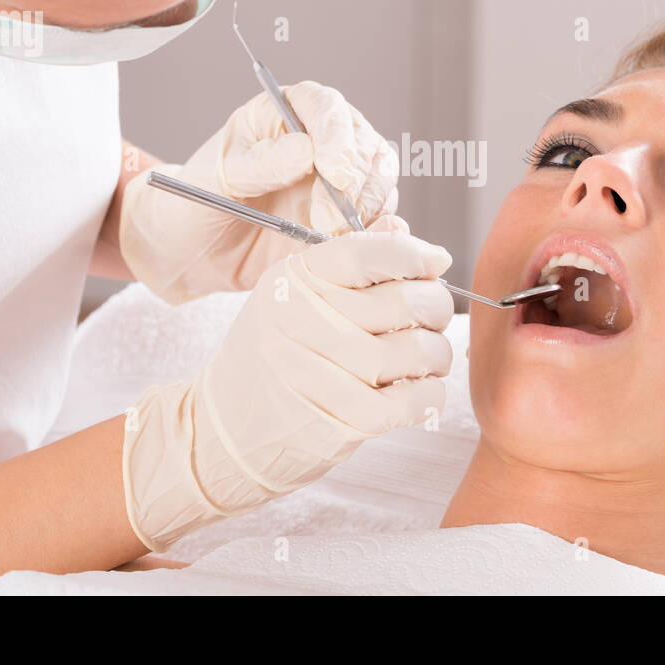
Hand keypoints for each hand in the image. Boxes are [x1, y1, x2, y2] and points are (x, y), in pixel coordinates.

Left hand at [119, 81, 398, 302]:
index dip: (338, 137)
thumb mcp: (215, 179)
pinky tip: (359, 243)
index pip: (326, 107)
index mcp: (286, 112)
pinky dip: (377, 230)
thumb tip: (307, 150)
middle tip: (327, 221)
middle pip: (364, 144)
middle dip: (354, 183)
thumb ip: (259, 163)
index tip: (335, 173)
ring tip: (331, 237)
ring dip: (366, 209)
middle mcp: (322, 138)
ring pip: (379, 180)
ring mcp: (340, 177)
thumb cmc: (198, 201)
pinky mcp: (348, 215)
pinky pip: (379, 217)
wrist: (195, 250)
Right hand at [122, 215, 453, 551]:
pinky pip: (417, 400)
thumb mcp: (293, 296)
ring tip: (423, 358)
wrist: (226, 432)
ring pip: (420, 351)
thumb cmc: (271, 358)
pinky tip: (416, 391)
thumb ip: (348, 261)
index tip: (437, 261)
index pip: (366, 253)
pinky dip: (430, 395)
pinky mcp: (343, 421)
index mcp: (294, 282)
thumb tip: (402, 233)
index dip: (414, 254)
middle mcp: (304, 321)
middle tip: (430, 318)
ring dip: (437, 355)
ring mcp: (322, 374)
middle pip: (406, 301)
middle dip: (436, 307)